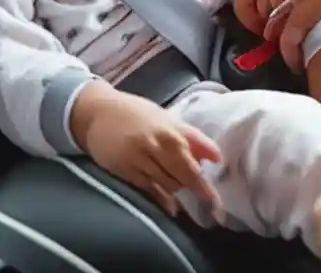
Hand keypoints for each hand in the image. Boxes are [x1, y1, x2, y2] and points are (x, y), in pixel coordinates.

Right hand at [71, 82, 223, 217]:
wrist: (97, 112)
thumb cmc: (136, 113)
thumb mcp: (165, 119)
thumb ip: (189, 137)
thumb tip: (213, 157)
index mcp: (173, 129)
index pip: (200, 153)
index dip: (213, 168)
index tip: (223, 188)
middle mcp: (160, 143)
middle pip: (187, 173)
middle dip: (201, 189)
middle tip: (214, 205)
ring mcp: (142, 158)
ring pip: (170, 183)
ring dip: (181, 191)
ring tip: (189, 197)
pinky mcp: (127, 170)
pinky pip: (150, 189)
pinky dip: (163, 199)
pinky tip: (172, 207)